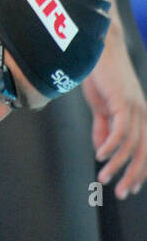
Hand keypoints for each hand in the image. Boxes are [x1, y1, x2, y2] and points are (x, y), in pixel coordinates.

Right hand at [83, 22, 146, 198]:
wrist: (98, 47)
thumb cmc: (100, 75)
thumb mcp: (101, 106)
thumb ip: (103, 126)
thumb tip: (103, 149)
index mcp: (140, 116)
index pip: (145, 150)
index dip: (139, 171)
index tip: (129, 189)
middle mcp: (143, 114)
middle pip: (144, 152)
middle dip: (133, 175)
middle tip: (122, 193)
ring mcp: (135, 107)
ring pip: (132, 145)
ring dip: (118, 165)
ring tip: (105, 178)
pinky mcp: (123, 101)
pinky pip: (121, 130)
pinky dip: (111, 146)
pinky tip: (101, 156)